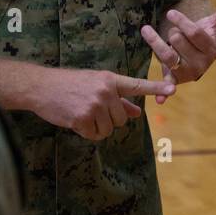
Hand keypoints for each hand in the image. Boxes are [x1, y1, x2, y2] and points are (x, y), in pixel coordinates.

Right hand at [30, 66, 173, 140]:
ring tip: (81, 113)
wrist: (41, 86)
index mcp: (109, 80)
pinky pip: (94, 135)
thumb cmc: (69, 85)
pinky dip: (85, 132)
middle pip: (122, 119)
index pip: (137, 85)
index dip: (156, 88)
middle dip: (109, 120)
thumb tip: (137, 112)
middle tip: (91, 109)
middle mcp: (105, 91)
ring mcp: (94, 104)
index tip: (174, 88)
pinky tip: (75, 119)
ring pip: (109, 129)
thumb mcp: (95, 85)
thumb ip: (118, 99)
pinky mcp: (83, 117)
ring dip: (97, 127)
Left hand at [140, 0, 215, 98]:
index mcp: (212, 50)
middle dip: (172, 32)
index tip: (170, 13)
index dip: (182, 22)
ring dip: (156, 43)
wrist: (195, 50)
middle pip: (178, 42)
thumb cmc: (206, 34)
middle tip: (173, 31)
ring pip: (167, 56)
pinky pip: (168, 85)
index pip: (195, 34)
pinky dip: (164, 94)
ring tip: (147, 30)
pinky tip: (160, 101)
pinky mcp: (175, 79)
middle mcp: (201, 64)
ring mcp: (188, 73)